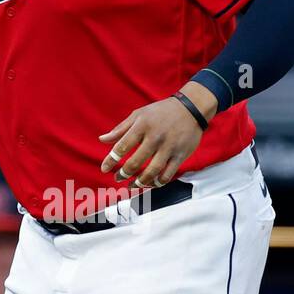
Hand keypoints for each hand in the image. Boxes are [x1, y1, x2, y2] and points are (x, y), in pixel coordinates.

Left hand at [99, 91, 214, 189]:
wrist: (191, 107)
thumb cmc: (161, 112)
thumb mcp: (139, 114)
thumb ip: (120, 129)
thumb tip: (102, 139)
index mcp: (142, 125)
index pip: (122, 146)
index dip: (111, 160)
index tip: (104, 169)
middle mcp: (155, 137)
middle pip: (136, 162)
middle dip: (124, 174)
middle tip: (118, 178)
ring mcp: (169, 147)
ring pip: (152, 172)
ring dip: (139, 182)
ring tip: (132, 185)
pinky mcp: (180, 155)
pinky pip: (168, 174)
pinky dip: (158, 182)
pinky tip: (151, 183)